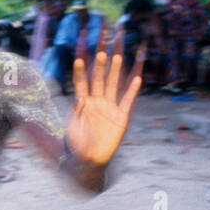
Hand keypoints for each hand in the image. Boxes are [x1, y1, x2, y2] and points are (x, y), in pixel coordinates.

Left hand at [66, 25, 142, 167]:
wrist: (90, 160)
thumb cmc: (78, 146)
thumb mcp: (72, 130)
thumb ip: (75, 116)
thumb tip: (79, 101)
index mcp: (83, 103)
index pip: (81, 83)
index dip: (79, 71)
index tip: (78, 57)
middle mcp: (97, 102)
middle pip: (98, 79)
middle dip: (99, 65)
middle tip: (101, 49)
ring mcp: (110, 108)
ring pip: (112, 85)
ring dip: (115, 72)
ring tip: (117, 56)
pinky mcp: (121, 117)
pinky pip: (127, 102)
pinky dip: (131, 91)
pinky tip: (137, 79)